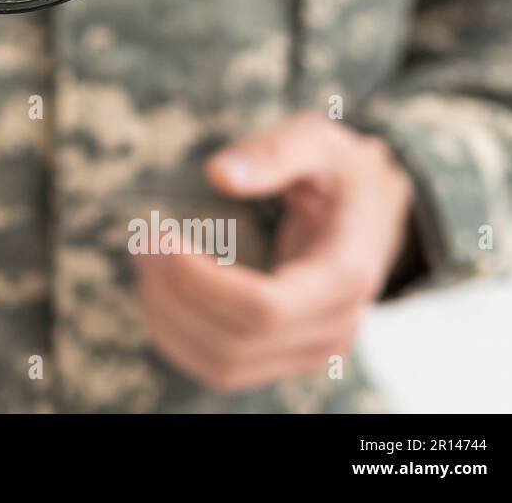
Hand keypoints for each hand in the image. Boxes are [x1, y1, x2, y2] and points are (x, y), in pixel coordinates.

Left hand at [134, 113, 414, 392]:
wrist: (371, 209)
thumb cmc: (340, 172)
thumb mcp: (319, 142)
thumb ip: (275, 152)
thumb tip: (219, 175)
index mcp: (347, 275)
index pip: (266, 308)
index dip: (201, 280)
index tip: (159, 236)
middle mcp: (334, 326)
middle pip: (236, 340)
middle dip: (175, 294)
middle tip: (140, 242)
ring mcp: (310, 349)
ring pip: (223, 365)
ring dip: (170, 319)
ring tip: (144, 263)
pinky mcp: (285, 356)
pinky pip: (221, 369)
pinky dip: (177, 337)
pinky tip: (156, 293)